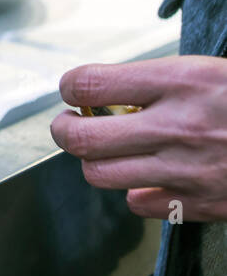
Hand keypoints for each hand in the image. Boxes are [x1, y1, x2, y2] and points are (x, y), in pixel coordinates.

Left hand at [51, 56, 226, 221]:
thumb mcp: (210, 70)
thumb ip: (157, 80)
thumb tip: (107, 89)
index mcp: (182, 82)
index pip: (90, 85)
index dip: (70, 87)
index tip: (74, 91)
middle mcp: (178, 126)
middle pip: (81, 139)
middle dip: (64, 129)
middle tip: (70, 123)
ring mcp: (188, 169)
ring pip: (100, 174)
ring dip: (96, 160)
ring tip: (107, 149)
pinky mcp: (203, 203)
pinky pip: (139, 204)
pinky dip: (136, 192)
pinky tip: (148, 176)